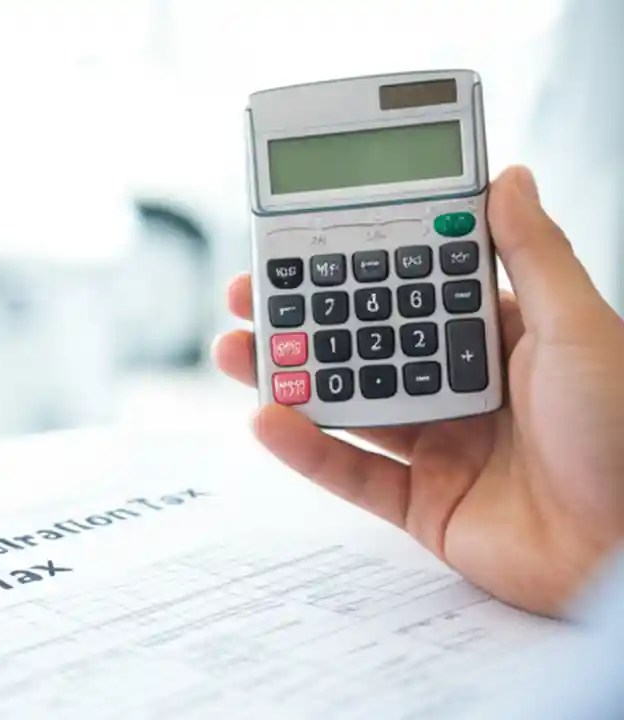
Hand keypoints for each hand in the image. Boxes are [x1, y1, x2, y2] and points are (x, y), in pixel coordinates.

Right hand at [214, 166, 623, 616]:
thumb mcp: (580, 328)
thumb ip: (534, 253)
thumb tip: (509, 176)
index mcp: (503, 340)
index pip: (418, 290)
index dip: (361, 266)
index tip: (313, 241)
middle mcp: (466, 388)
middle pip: (367, 345)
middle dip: (305, 319)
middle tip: (251, 295)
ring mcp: (442, 448)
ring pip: (349, 405)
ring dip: (291, 377)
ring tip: (236, 351)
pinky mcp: (424, 506)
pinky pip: (352, 474)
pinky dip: (306, 450)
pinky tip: (268, 420)